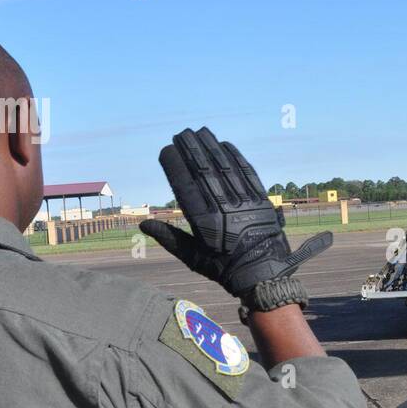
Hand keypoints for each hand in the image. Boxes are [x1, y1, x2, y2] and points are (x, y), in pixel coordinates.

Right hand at [140, 128, 330, 297]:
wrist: (263, 275)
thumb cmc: (224, 268)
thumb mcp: (193, 258)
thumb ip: (169, 238)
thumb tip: (143, 224)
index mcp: (205, 222)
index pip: (184, 185)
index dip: (173, 165)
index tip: (165, 150)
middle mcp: (224, 208)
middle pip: (203, 171)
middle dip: (191, 149)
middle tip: (182, 133)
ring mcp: (244, 202)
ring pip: (224, 167)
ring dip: (211, 147)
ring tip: (201, 132)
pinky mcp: (261, 200)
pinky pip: (247, 173)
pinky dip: (236, 157)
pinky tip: (225, 145)